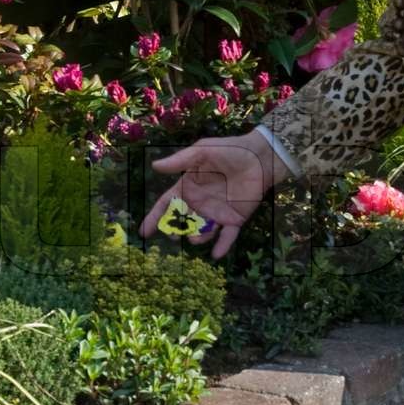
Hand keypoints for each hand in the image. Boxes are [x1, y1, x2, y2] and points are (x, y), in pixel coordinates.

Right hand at [138, 130, 286, 257]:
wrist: (259, 156)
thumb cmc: (229, 150)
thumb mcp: (202, 152)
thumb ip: (180, 161)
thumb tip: (155, 166)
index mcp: (188, 187)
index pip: (167, 204)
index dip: (154, 217)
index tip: (144, 232)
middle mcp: (199, 203)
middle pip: (182, 222)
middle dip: (175, 231)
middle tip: (174, 235)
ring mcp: (217, 213)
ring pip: (202, 232)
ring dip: (197, 238)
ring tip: (196, 238)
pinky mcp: (234, 219)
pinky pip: (227, 236)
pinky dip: (222, 246)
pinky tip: (216, 254)